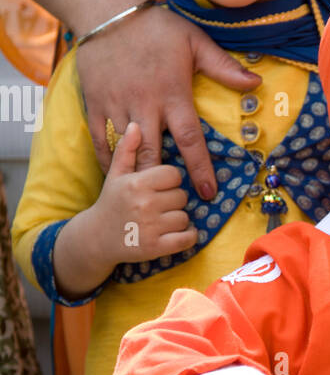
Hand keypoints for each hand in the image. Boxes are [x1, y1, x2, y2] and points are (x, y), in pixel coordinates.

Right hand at [76, 2, 260, 199]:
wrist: (105, 11)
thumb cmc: (156, 27)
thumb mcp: (195, 41)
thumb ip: (224, 67)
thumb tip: (255, 84)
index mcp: (172, 94)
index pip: (190, 139)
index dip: (201, 169)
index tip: (209, 193)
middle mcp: (145, 105)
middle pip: (156, 154)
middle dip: (166, 182)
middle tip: (176, 202)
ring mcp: (117, 107)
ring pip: (128, 153)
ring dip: (139, 177)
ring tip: (149, 198)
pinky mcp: (95, 106)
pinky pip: (102, 142)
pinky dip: (110, 163)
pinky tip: (120, 178)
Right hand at [89, 121, 196, 265]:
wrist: (97, 238)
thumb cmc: (111, 202)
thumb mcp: (116, 175)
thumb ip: (126, 150)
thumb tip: (135, 125)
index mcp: (136, 184)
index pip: (173, 175)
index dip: (170, 180)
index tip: (160, 186)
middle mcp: (144, 204)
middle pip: (181, 196)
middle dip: (174, 200)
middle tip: (160, 205)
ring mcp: (150, 227)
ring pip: (185, 217)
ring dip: (178, 219)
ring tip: (163, 219)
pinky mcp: (155, 248)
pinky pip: (187, 239)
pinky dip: (188, 237)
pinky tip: (177, 233)